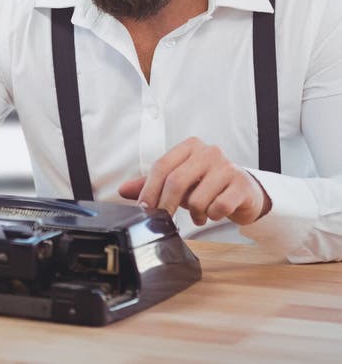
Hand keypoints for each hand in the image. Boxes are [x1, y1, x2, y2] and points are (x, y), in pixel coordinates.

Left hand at [118, 137, 271, 225]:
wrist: (243, 191)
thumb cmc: (207, 184)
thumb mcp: (179, 181)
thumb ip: (152, 184)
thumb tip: (123, 190)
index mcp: (189, 146)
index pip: (161, 166)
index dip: (150, 190)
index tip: (145, 208)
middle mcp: (208, 151)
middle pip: (176, 181)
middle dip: (166, 205)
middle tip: (165, 220)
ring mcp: (227, 166)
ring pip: (197, 199)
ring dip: (194, 214)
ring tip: (199, 213)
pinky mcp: (241, 184)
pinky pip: (218, 207)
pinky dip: (212, 216)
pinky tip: (213, 213)